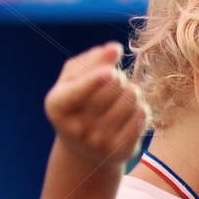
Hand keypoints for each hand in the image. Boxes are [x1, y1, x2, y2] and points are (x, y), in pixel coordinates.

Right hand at [44, 42, 149, 168]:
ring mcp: (98, 142)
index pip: (78, 91)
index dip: (95, 80)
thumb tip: (114, 48)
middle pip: (112, 86)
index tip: (110, 71)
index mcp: (57, 105)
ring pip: (131, 98)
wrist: (84, 150)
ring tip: (123, 96)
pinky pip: (141, 115)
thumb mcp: (74, 79)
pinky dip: (140, 107)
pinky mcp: (119, 150)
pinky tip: (131, 112)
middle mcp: (76, 127)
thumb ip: (91, 60)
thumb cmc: (78, 103)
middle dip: (119, 76)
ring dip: (132, 90)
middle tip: (115, 81)